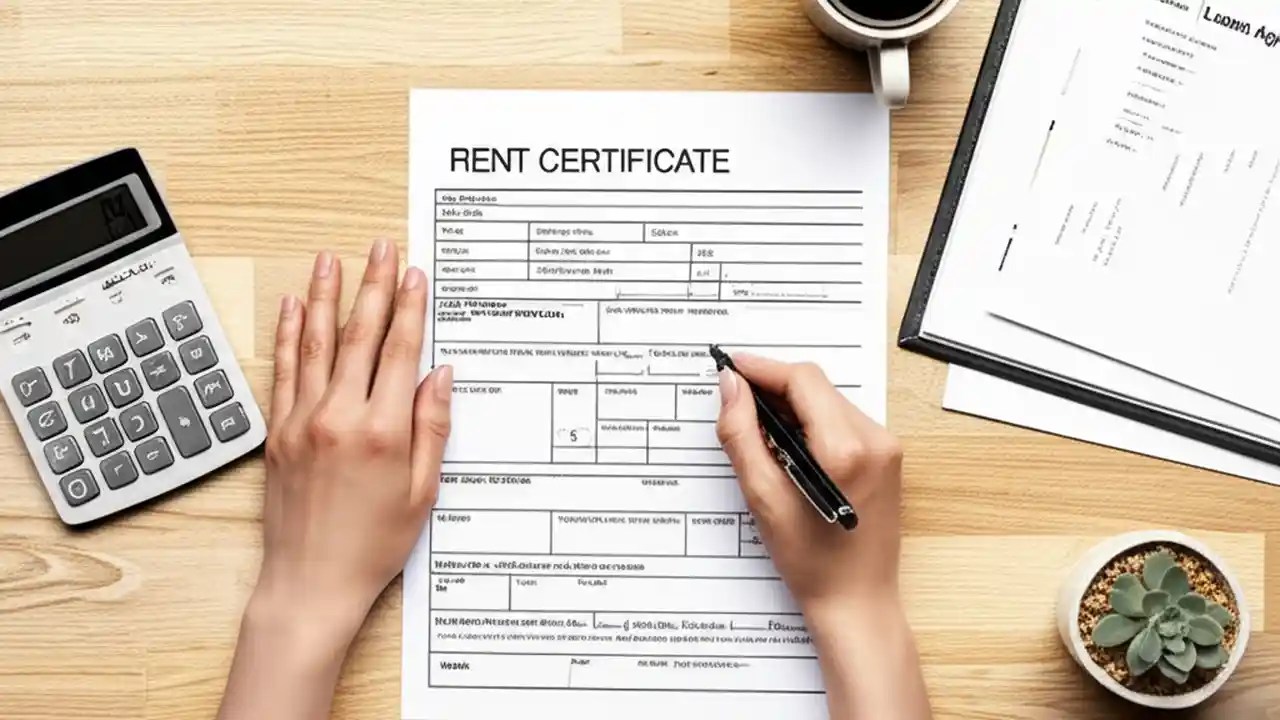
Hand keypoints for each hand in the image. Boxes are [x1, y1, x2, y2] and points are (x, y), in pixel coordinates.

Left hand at [254, 240, 451, 635]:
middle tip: (380, 247)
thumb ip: (432, 428)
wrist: (311, 582)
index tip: (414, 274)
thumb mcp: (423, 492)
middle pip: (359, 335)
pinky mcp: (276, 433)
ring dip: (324, 295)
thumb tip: (440, 375)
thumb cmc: (372, 545)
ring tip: (332, 259)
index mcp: (383, 430)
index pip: (399, 351)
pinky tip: (291, 306)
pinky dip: (287, 334)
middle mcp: (339, 416)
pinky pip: (284, 370)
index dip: (409, 307)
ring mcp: (302, 421)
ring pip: (315, 342)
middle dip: (373, 286)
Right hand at [716, 354, 929, 719]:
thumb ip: (742, 434)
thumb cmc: (812, 563)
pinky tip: (788, 449)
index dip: (762, 369)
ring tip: (759, 434)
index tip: (730, 369)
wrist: (856, 602)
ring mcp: (886, 448)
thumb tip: (730, 388)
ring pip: (828, 401)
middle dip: (773, 388)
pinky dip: (812, 424)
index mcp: (846, 449)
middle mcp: (875, 440)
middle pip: (816, 387)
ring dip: (792, 407)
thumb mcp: (763, 497)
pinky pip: (843, 421)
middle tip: (735, 403)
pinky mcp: (887, 457)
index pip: (801, 380)